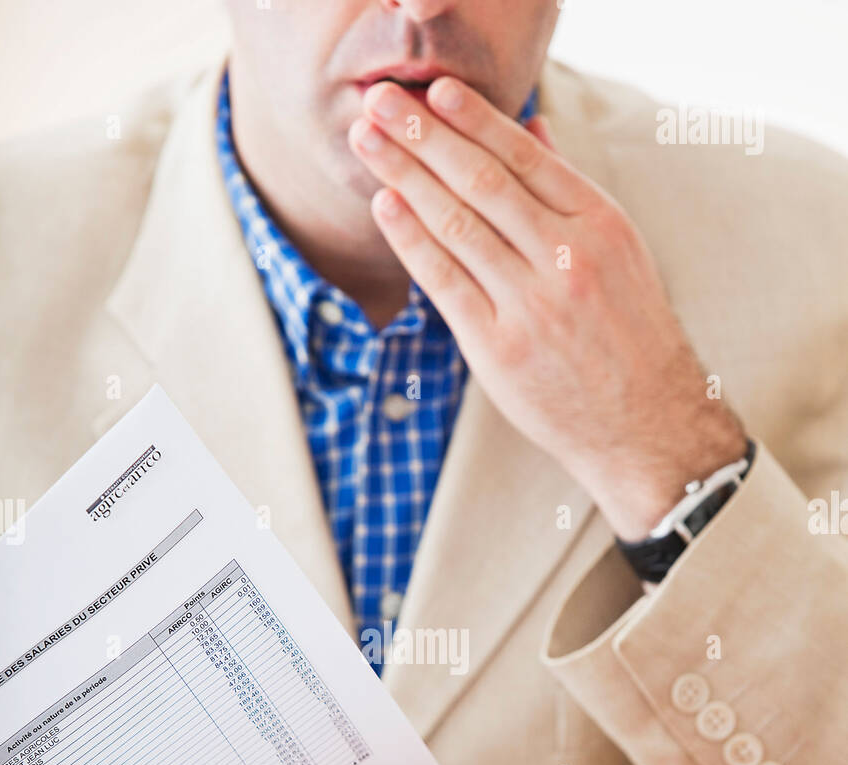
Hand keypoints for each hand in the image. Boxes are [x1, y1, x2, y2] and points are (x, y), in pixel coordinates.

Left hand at [349, 78, 747, 540]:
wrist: (646, 423)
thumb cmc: (628, 334)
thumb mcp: (618, 252)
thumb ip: (569, 191)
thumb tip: (533, 127)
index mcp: (600, 225)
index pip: (526, 158)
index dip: (475, 120)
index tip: (435, 92)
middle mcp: (568, 258)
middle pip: (483, 181)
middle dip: (425, 136)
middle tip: (381, 102)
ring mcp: (532, 305)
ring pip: (458, 225)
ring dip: (404, 177)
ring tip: (366, 142)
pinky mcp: (500, 348)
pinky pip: (445, 283)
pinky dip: (411, 241)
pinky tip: (385, 206)